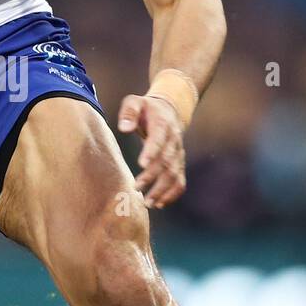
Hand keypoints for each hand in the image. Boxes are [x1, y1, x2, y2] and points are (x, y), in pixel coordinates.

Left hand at [117, 92, 185, 208]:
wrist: (169, 111)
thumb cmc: (146, 109)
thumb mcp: (135, 102)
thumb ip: (129, 112)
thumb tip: (124, 127)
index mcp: (162, 125)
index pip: (158, 139)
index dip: (152, 151)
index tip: (142, 164)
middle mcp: (174, 141)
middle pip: (166, 161)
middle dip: (152, 175)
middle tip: (136, 187)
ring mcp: (178, 154)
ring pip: (175, 174)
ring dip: (163, 189)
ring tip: (148, 202)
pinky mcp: (179, 164)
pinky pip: (180, 181)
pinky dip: (173, 194)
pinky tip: (160, 204)